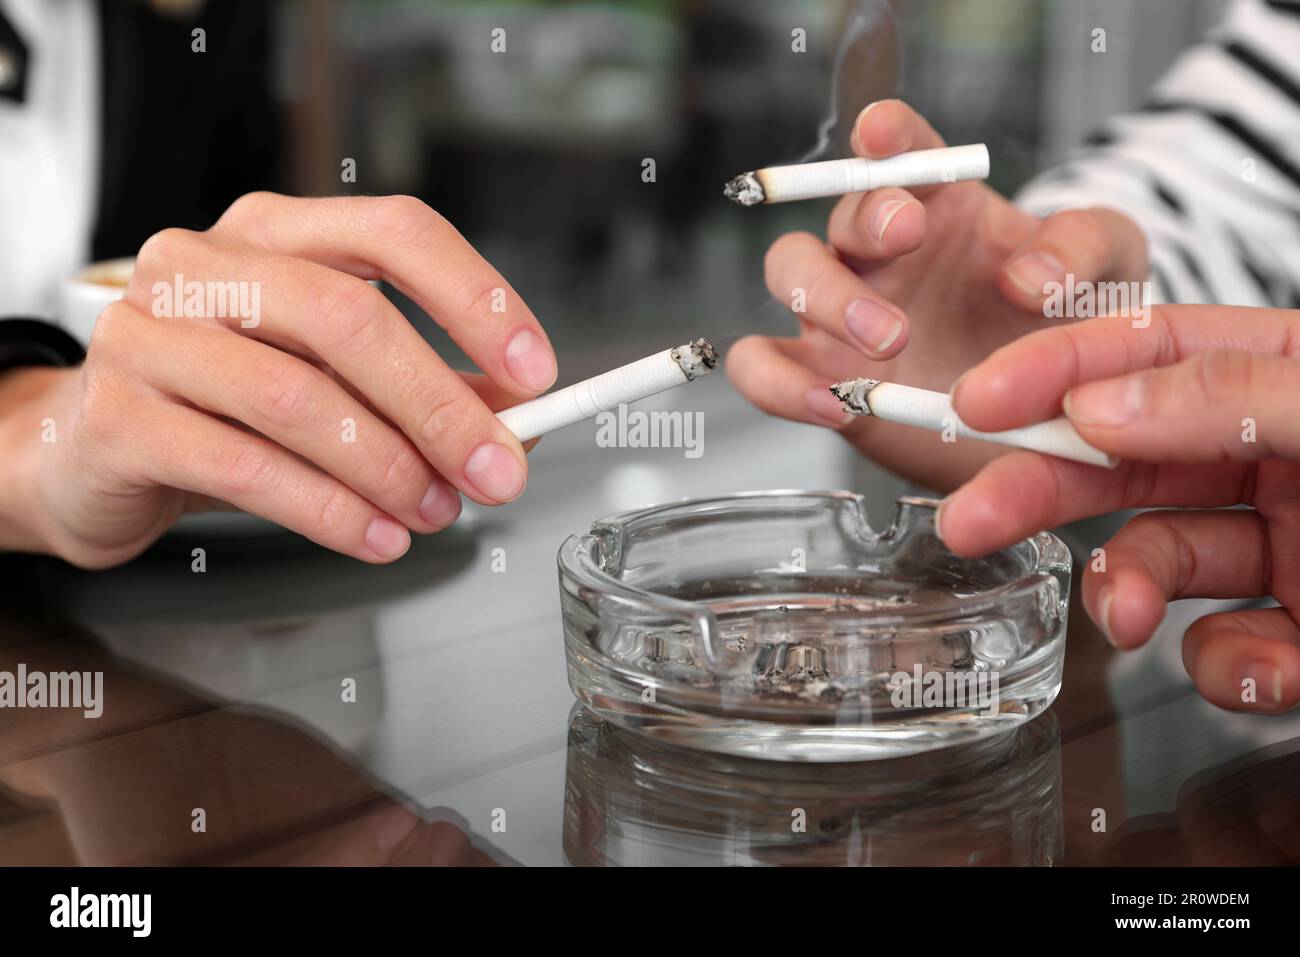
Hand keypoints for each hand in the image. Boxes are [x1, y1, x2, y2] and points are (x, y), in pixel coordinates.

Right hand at [0, 193, 556, 567]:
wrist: (95, 452)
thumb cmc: (229, 406)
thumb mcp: (336, 381)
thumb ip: (433, 389)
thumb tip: (523, 421)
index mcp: (277, 234)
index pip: (395, 232)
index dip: (475, 297)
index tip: (535, 369)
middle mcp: (209, 264)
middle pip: (351, 316)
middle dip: (441, 404)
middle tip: (496, 469)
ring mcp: (153, 334)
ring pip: (299, 397)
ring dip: (389, 468)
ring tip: (436, 512)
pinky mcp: (121, 416)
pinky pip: (246, 467)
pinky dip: (330, 512)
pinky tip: (376, 537)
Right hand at [727, 99, 1148, 490]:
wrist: (1044, 421)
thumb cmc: (1067, 330)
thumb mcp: (1109, 272)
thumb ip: (1083, 249)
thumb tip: (1028, 275)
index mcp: (941, 206)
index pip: (901, 150)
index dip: (885, 135)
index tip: (882, 133)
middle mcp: (879, 253)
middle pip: (838, 211)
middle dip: (864, 221)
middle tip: (905, 244)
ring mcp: (839, 314)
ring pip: (787, 273)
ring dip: (822, 296)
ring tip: (887, 342)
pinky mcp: (818, 377)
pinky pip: (762, 367)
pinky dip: (780, 383)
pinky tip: (832, 403)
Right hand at [942, 302, 1299, 712]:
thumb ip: (1231, 396)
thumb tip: (1102, 404)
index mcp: (1285, 379)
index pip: (1149, 351)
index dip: (1053, 369)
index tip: (976, 399)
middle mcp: (1274, 458)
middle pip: (1123, 461)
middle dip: (1039, 492)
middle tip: (968, 518)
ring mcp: (1285, 544)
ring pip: (1158, 559)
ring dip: (1125, 593)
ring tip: (1130, 620)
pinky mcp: (1296, 631)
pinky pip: (1223, 647)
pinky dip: (1228, 670)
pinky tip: (1273, 668)